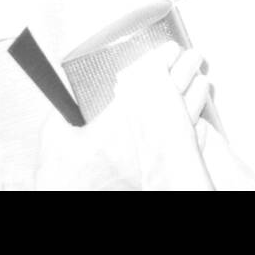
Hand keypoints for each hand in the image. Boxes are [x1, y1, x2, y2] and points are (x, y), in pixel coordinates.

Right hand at [35, 43, 213, 190]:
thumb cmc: (77, 184)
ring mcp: (170, 146)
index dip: (166, 55)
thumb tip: (64, 104)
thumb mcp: (55, 145)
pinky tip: (200, 118)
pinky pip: (199, 138)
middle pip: (182, 81)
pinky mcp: (177, 167)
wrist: (93, 204)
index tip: (169, 49)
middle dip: (188, 65)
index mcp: (128, 109)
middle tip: (191, 56)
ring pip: (195, 107)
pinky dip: (200, 123)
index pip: (157, 69)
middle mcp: (154, 123)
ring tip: (200, 80)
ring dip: (198, 91)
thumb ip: (59, 119)